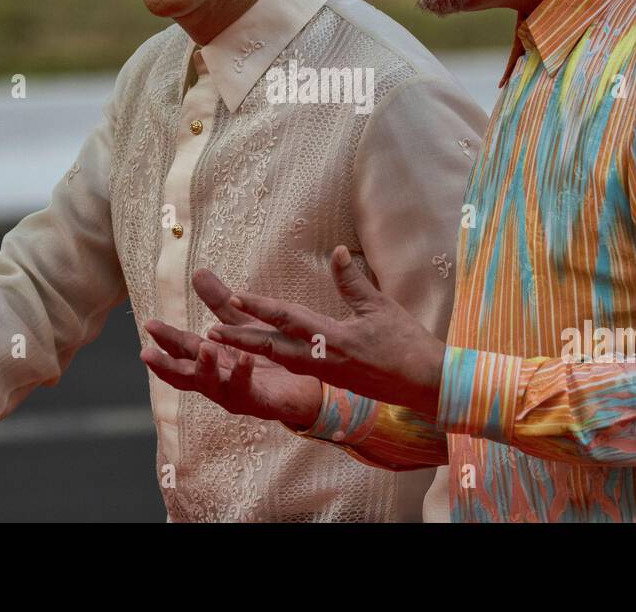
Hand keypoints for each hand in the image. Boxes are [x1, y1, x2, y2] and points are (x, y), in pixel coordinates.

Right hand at [139, 270, 321, 427]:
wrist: (307, 382)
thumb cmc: (269, 354)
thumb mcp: (242, 323)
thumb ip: (220, 301)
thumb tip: (198, 272)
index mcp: (213, 360)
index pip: (183, 349)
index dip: (166, 339)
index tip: (149, 324)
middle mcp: (218, 380)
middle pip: (186, 374)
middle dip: (167, 364)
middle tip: (147, 353)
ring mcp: (235, 394)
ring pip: (212, 386)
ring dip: (205, 368)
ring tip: (205, 347)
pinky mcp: (258, 402)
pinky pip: (247, 390)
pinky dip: (243, 374)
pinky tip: (245, 357)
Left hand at [202, 246, 445, 416]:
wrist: (426, 384)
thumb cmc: (407, 344)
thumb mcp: (380, 307)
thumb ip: (353, 281)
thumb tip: (337, 251)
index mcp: (332, 339)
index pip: (288, 319)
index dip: (260, 308)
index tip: (235, 298)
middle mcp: (322, 359)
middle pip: (272, 347)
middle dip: (241, 338)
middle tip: (210, 331)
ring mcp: (326, 373)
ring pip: (281, 359)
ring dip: (254, 348)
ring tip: (230, 338)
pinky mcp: (332, 380)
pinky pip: (296, 367)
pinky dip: (275, 357)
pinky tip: (265, 351)